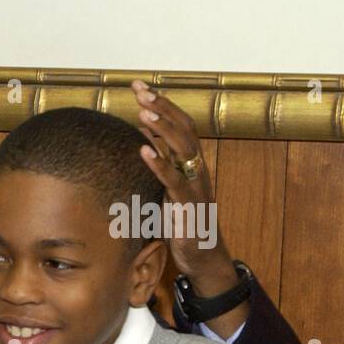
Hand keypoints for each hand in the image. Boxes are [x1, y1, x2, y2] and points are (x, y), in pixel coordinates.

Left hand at [130, 79, 230, 277]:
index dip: (163, 104)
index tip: (141, 87)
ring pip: (182, 150)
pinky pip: (174, 181)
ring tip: (143, 111)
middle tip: (141, 89)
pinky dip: (159, 164)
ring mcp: (194, 186)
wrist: (202, 256)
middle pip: (183, 129)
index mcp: (192, 163)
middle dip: (162, 107)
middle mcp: (197, 169)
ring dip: (162, 129)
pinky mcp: (188, 206)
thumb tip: (143, 133)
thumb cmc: (182, 221)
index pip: (180, 125)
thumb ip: (160, 160)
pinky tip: (143, 150)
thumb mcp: (168, 187)